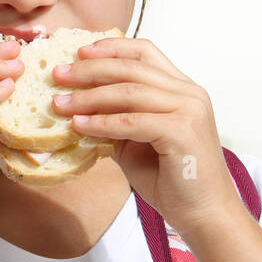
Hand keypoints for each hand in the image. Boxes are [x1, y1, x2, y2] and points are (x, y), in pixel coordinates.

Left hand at [52, 36, 246, 233]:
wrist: (203, 213)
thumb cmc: (172, 182)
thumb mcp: (136, 144)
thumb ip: (115, 122)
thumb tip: (77, 111)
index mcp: (182, 90)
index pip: (145, 52)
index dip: (110, 48)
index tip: (79, 52)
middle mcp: (189, 93)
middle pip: (132, 68)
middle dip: (90, 69)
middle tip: (58, 75)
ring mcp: (189, 110)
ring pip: (129, 92)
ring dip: (89, 96)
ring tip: (60, 103)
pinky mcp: (182, 131)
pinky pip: (132, 121)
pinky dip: (102, 123)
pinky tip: (79, 125)